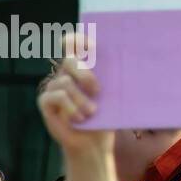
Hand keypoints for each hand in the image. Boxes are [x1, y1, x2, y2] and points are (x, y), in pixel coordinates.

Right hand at [37, 32, 112, 158]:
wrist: (94, 142)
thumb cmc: (107, 115)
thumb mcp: (114, 94)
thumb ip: (115, 76)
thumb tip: (134, 59)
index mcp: (84, 66)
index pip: (75, 43)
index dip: (78, 39)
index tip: (90, 43)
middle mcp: (67, 73)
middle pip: (70, 60)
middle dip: (85, 74)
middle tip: (98, 90)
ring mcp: (54, 86)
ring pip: (65, 81)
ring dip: (81, 99)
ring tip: (92, 112)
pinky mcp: (46, 102)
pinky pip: (56, 96)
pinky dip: (71, 107)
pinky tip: (80, 118)